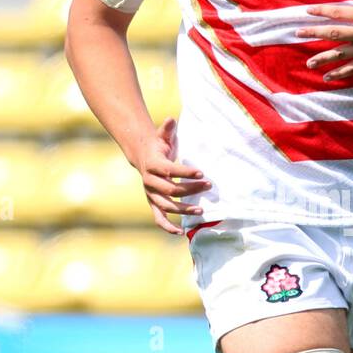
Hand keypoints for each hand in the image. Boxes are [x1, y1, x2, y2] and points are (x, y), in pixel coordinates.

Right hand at [132, 118, 211, 235]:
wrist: (143, 156)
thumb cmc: (158, 145)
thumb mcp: (162, 136)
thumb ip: (167, 129)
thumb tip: (170, 120)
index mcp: (153, 165)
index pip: (170, 170)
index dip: (185, 172)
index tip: (201, 172)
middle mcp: (150, 182)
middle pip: (171, 189)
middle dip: (191, 188)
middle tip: (209, 185)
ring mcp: (151, 194)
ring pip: (167, 206)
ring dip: (184, 209)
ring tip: (201, 210)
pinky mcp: (153, 203)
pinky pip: (159, 218)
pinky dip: (168, 227)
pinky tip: (180, 233)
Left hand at [295, 0, 352, 79]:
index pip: (339, 13)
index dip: (322, 11)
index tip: (307, 11)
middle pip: (334, 33)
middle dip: (314, 33)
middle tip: (298, 33)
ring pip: (340, 54)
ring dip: (323, 58)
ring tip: (308, 63)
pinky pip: (352, 69)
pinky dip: (339, 73)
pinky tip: (326, 76)